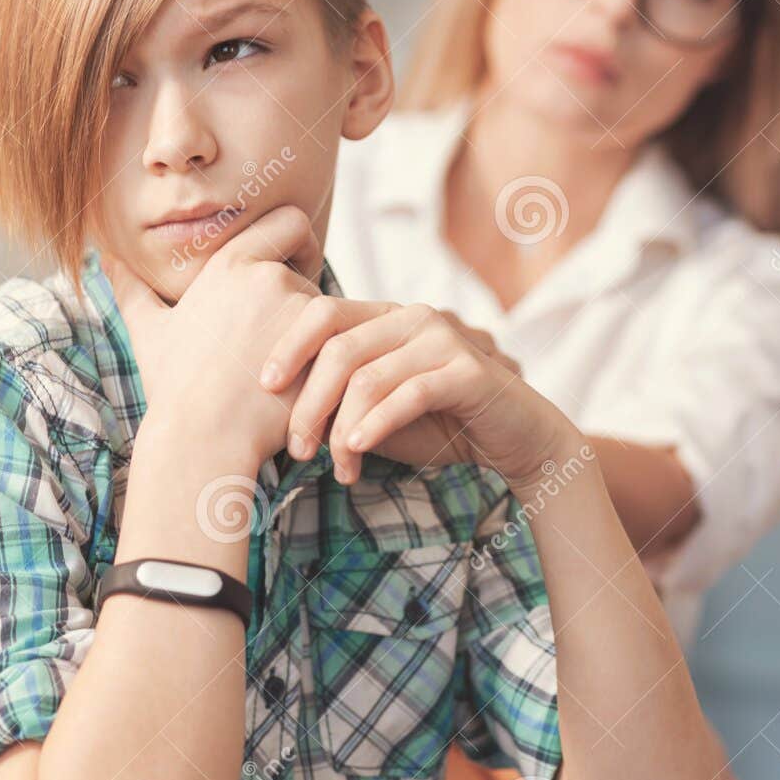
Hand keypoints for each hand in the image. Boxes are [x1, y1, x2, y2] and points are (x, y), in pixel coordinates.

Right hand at [100, 205, 322, 467]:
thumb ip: (130, 288)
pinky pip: (345, 346)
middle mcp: (270, 276)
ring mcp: (301, 311)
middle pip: (312, 271)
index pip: (289, 221)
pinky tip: (314, 391)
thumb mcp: (149, 332)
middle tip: (291, 336)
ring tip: (295, 377)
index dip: (300, 241)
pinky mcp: (326, 348)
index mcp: (231, 264)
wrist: (202, 438)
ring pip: (330, 313)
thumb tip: (102, 256)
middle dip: (305, 298)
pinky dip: (335, 365)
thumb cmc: (174, 387)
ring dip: (319, 338)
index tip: (297, 265)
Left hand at [258, 296, 568, 489]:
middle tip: (297, 449)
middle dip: (309, 404)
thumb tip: (283, 417)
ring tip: (335, 465)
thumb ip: (340, 404)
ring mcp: (443, 341)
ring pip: (369, 377)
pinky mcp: (468, 371)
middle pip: (340, 350)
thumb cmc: (440, 425)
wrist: (514, 439)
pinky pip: (409, 394)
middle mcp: (413, 318)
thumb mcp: (378, 415)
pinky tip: (356, 450)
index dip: (289, 346)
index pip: (324, 314)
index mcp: (387, 318)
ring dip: (342, 429)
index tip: (264, 386)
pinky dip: (376, 424)